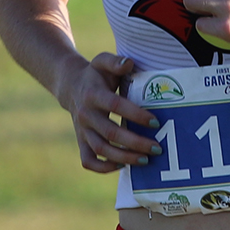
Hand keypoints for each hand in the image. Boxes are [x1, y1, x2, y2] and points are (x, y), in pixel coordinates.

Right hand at [63, 52, 160, 172]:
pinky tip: (122, 166)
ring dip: (124, 157)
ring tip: (146, 160)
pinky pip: (88, 160)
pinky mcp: (81, 141)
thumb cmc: (95, 75)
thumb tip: (129, 63)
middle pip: (110, 133)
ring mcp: (82, 130)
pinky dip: (104, 167)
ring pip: (101, 150)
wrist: (71, 87)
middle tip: (157, 147)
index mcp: (93, 94)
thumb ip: (115, 61)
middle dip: (135, 142)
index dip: (135, 115)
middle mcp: (86, 114)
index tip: (155, 122)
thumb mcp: (102, 62)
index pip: (115, 106)